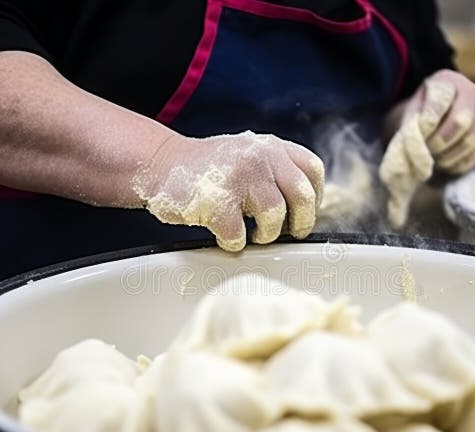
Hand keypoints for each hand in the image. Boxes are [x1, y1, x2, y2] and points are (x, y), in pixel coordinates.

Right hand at [133, 131, 324, 251]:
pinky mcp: (217, 202)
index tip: (306, 212)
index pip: (312, 170)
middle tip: (288, 233)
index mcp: (271, 146)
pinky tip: (224, 234)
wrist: (159, 164)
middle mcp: (260, 156)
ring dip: (266, 234)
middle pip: (302, 197)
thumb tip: (305, 204)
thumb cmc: (206, 168)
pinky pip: (239, 236)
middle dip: (300, 222)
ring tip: (252, 234)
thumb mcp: (247, 153)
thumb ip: (275, 168)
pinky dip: (233, 242)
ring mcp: (240, 178)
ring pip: (274, 218)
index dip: (315, 196)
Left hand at [380, 70, 474, 227]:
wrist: (440, 109)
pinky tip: (448, 162)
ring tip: (436, 158)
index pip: (439, 99)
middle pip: (461, 121)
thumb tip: (394, 210)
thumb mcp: (406, 126)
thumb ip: (400, 151)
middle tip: (427, 152)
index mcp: (443, 82)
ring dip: (450, 156)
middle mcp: (469, 92)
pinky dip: (461, 163)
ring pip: (473, 140)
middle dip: (439, 144)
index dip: (427, 123)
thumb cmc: (418, 120)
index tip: (416, 137)